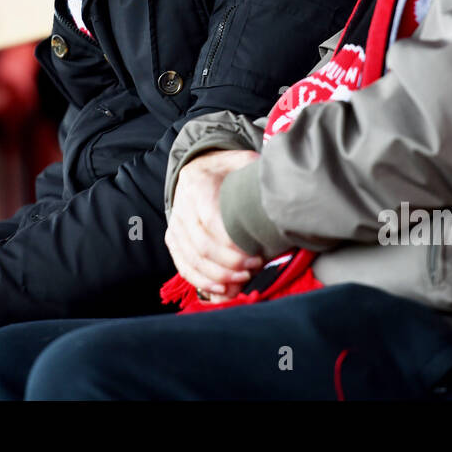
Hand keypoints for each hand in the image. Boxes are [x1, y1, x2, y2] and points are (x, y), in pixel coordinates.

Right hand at [165, 149, 263, 301]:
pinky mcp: (173, 240)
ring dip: (219, 276)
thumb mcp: (243, 161)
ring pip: (193, 260)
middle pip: (202, 246)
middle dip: (230, 264)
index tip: (257, 256)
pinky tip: (223, 290)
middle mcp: (182, 207)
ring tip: (243, 280)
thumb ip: (257, 175)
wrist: (198, 166)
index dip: (233, 246)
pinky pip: (184, 266)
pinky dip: (202, 282)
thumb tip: (278, 192)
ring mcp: (175, 226)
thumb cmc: (227, 169)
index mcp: (198, 186)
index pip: (211, 223)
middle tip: (254, 268)